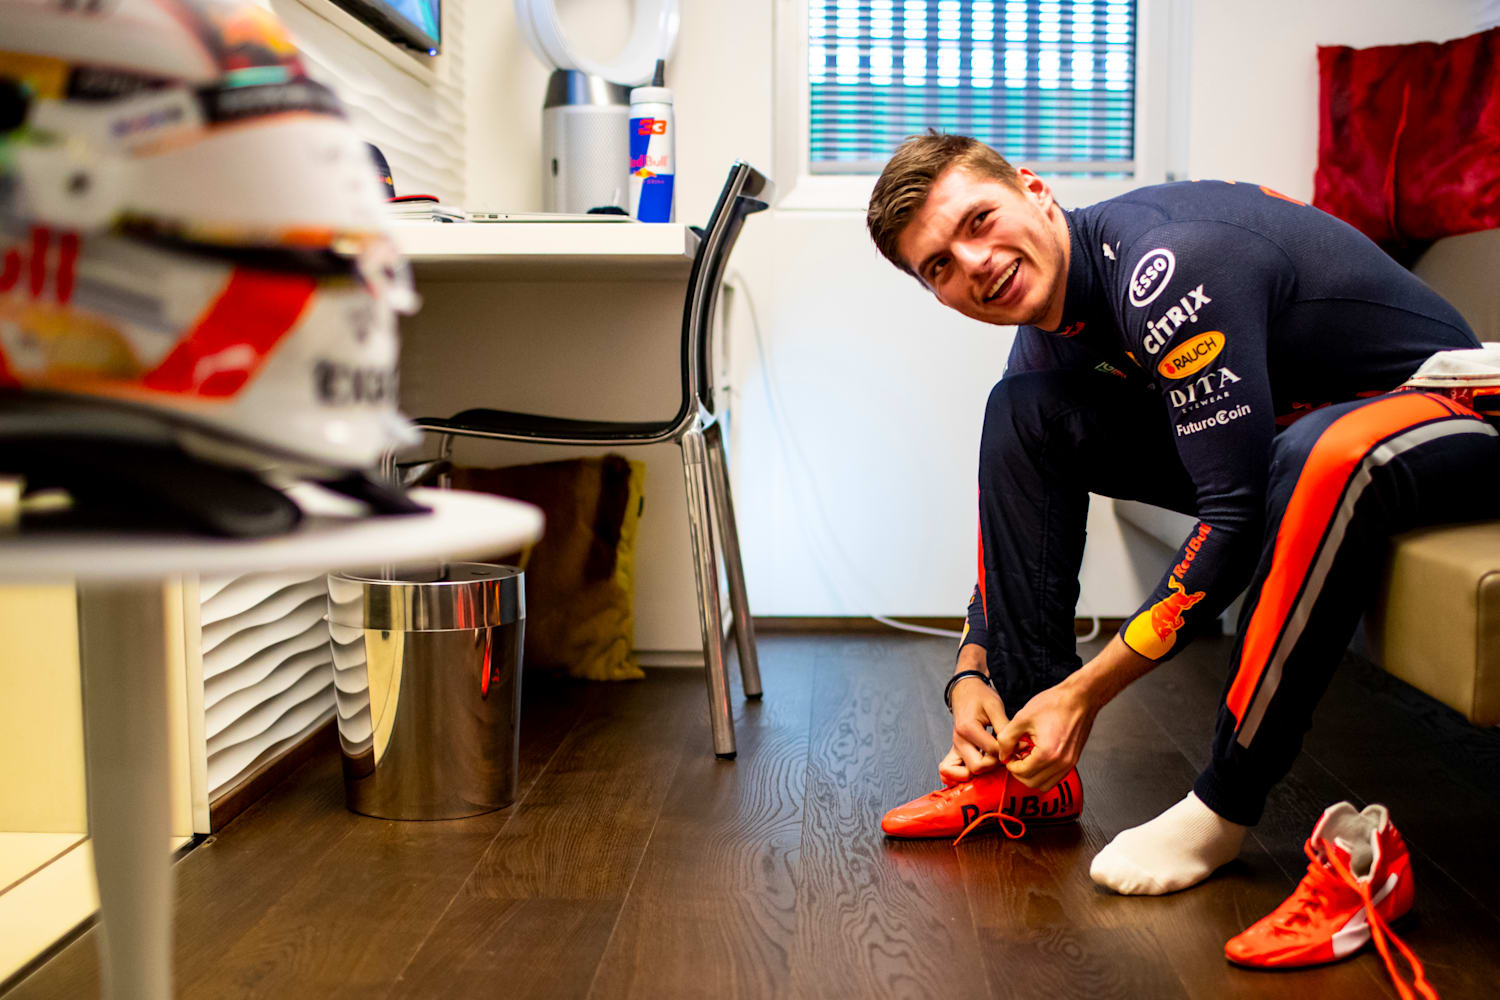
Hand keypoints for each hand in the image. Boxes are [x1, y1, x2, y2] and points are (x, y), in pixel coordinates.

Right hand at [941, 674, 1007, 784]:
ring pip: (965, 773)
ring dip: (982, 772)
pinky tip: (973, 774)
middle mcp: (958, 740)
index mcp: (967, 728)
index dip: (1009, 751)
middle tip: (1004, 755)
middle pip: (977, 767)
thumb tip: (1018, 746)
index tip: (1019, 746)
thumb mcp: (995, 707)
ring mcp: (954, 748)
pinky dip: (958, 777)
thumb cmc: (980, 697)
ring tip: (992, 761)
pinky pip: (947, 772)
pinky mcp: (954, 752)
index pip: (991, 751)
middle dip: (995, 764)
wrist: (965, 691)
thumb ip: (1005, 727)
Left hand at [995, 677, 1096, 791]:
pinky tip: (1038, 756)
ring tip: (1026, 757)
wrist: (1079, 698)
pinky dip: (1044, 772)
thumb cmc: (1054, 704)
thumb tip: (1002, 754)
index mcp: (1047, 754)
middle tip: (1015, 757)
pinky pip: (1056, 777)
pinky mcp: (1073, 760)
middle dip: (1019, 772)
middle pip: (1032, 783)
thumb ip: (1007, 739)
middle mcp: (1061, 763)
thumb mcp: (1022, 718)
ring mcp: (1069, 763)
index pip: (1022, 773)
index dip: (1010, 765)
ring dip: (1032, 775)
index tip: (1008, 754)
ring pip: (1045, 784)